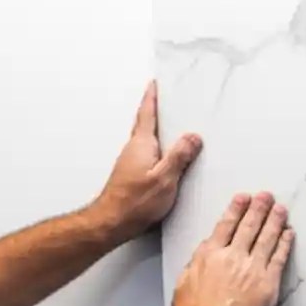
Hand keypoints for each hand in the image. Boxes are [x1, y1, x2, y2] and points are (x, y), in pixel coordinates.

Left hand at [89, 81, 202, 241]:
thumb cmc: (136, 202)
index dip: (152, 98)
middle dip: (154, 111)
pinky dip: (158, 149)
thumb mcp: (165, 178)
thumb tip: (192, 137)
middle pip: (145, 124)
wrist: (112, 221)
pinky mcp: (133, 174)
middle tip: (164, 100)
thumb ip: (179, 156)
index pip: (147, 114)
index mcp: (142, 145)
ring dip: (157, 131)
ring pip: (147, 140)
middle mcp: (134, 149)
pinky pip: (148, 154)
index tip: (155, 84)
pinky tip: (166, 157)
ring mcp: (131, 162)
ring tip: (171, 127)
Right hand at [172, 192, 293, 305]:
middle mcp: (232, 257)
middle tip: (266, 196)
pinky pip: (279, 257)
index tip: (243, 198)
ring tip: (280, 209)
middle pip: (249, 227)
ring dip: (275, 221)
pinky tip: (288, 234)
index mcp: (210, 255)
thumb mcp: (185, 281)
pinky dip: (285, 243)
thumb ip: (198, 262)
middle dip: (259, 208)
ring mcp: (252, 269)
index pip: (226, 225)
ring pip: (267, 238)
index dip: (236, 209)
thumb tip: (206, 250)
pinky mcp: (268, 283)